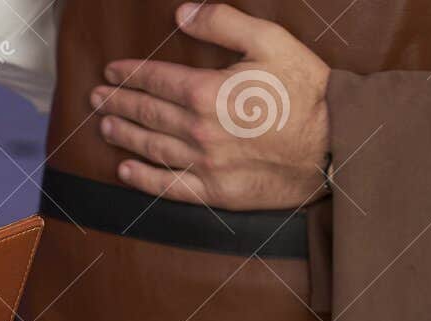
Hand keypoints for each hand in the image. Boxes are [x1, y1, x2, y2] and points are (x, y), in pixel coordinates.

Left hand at [91, 2, 330, 209]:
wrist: (334, 147)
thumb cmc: (305, 92)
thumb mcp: (271, 41)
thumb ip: (223, 23)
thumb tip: (183, 12)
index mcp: (207, 92)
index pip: (156, 80)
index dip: (130, 74)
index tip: (111, 71)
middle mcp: (197, 131)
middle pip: (148, 114)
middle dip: (119, 103)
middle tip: (96, 98)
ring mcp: (203, 164)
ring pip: (152, 148)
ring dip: (124, 136)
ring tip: (106, 126)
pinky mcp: (213, 192)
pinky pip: (168, 186)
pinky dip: (143, 178)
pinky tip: (126, 170)